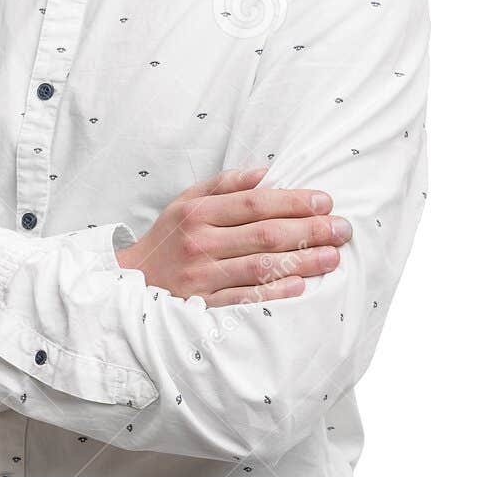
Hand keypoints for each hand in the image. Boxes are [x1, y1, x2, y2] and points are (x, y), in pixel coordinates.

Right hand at [114, 165, 351, 306]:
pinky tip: (301, 287)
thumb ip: (225, 184)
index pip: (255, 202)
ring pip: (261, 267)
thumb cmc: (169, 238)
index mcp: (198, 212)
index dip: (294, 201)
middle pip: (265, 234)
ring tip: (333, 257)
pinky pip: (244, 299)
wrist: (134, 282)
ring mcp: (202, 276)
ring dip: (302, 262)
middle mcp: (201, 242)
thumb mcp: (186, 201)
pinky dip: (274, 293)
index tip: (325, 202)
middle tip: (342, 229)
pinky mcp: (203, 305)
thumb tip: (266, 172)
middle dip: (309, 231)